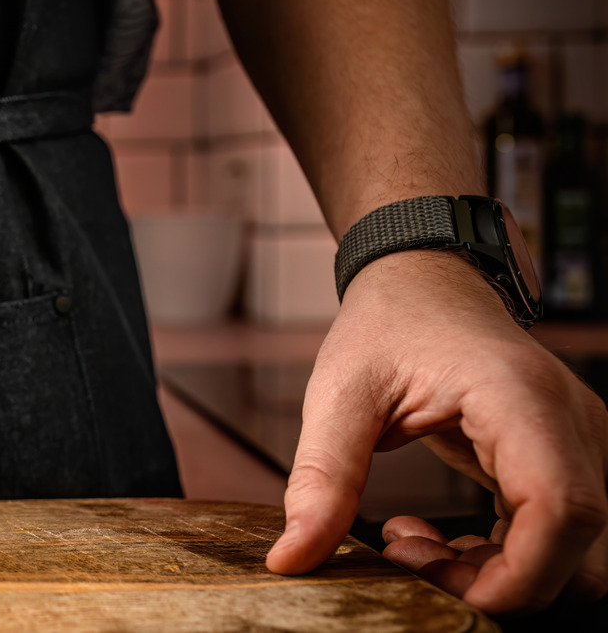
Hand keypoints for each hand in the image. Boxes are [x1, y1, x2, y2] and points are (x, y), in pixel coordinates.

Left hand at [264, 249, 607, 614]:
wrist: (423, 280)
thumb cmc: (388, 324)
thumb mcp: (339, 395)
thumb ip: (321, 478)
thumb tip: (291, 558)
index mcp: (522, 399)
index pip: (564, 510)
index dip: (519, 574)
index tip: (443, 588)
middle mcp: (572, 425)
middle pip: (582, 549)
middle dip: (498, 582)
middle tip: (407, 554)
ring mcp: (579, 446)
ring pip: (573, 554)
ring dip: (496, 573)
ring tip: (410, 540)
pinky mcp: (565, 462)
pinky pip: (554, 538)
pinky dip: (501, 556)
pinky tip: (435, 534)